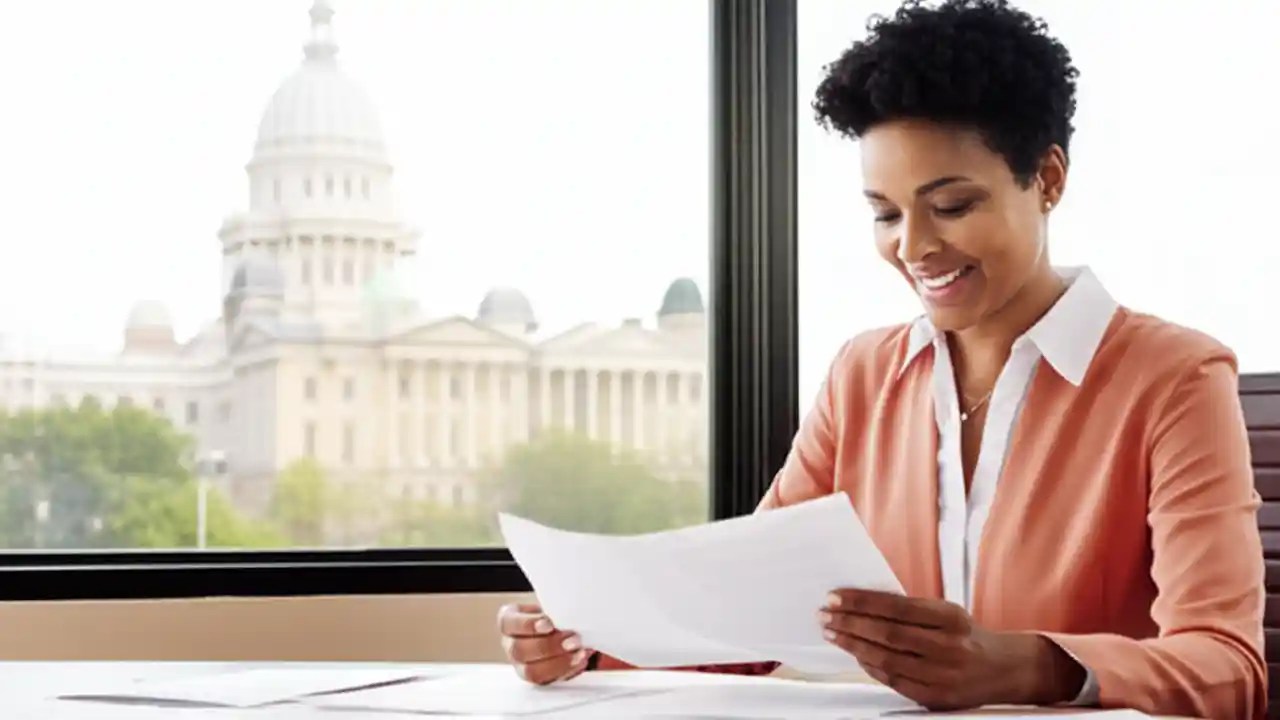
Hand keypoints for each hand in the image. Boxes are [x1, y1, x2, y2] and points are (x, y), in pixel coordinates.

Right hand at [497, 602, 590, 684]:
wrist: (563, 629)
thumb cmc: (554, 615)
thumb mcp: (552, 606)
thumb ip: (557, 609)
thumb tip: (572, 612)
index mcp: (508, 621)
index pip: (508, 623)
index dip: (528, 625)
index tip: (549, 624)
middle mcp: (511, 644)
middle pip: (519, 650)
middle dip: (549, 646)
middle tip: (573, 640)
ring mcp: (521, 665)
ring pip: (531, 671)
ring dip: (559, 662)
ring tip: (580, 653)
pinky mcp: (538, 678)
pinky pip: (548, 680)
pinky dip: (567, 671)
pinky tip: (580, 661)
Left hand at [818, 589, 1083, 710]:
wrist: (1005, 669)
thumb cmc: (966, 634)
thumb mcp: (946, 613)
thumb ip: (910, 611)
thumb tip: (860, 604)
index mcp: (951, 618)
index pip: (896, 607)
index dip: (862, 602)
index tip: (834, 596)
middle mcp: (949, 647)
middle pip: (888, 634)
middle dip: (850, 623)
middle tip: (825, 615)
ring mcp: (944, 676)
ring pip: (888, 660)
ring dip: (854, 646)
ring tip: (833, 633)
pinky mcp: (937, 698)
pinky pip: (894, 681)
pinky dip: (871, 667)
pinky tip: (855, 655)